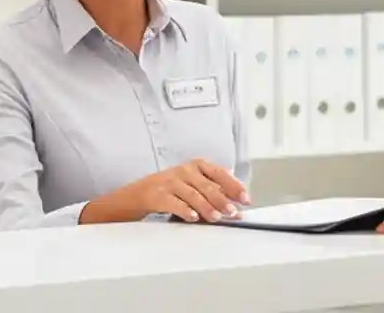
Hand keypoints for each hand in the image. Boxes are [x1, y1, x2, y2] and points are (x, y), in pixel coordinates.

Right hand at [83, 158, 249, 223]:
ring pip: (193, 194)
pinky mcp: (157, 194)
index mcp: (196, 165)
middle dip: (223, 199)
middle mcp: (184, 170)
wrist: (138, 194)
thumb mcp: (193, 183)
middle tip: (233, 212)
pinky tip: (193, 217)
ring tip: (217, 217)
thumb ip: (213, 188)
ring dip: (207, 207)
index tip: (245, 198)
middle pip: (207, 185)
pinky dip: (185, 210)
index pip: (219, 173)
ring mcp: (170, 181)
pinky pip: (174, 202)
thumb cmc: (170, 190)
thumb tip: (236, 200)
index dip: (233, 186)